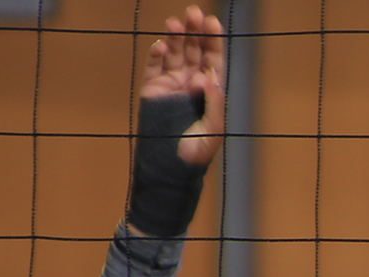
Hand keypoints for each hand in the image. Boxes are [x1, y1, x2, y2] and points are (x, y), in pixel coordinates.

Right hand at [142, 6, 225, 166]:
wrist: (169, 168)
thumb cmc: (196, 153)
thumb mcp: (213, 130)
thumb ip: (214, 103)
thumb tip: (208, 77)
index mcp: (210, 90)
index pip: (213, 59)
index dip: (213, 41)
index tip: (212, 22)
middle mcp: (191, 83)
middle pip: (194, 50)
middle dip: (194, 32)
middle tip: (193, 13)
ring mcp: (171, 84)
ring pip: (175, 54)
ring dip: (176, 37)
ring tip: (175, 23)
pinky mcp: (153, 90)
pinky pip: (155, 67)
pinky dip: (157, 55)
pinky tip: (161, 46)